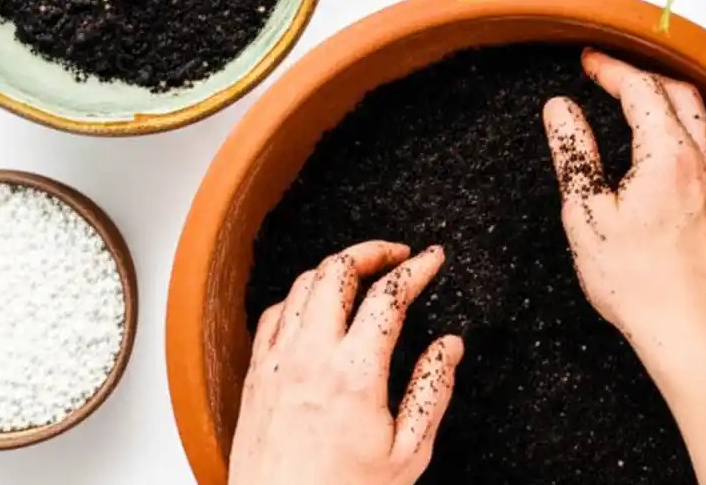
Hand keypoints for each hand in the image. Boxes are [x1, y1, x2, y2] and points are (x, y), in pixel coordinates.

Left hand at [229, 242, 463, 484]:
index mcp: (354, 374)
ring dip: (335, 269)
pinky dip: (299, 297)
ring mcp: (276, 362)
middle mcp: (309, 357)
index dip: (416, 268)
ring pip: (302, 284)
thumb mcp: (408, 454)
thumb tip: (450, 346)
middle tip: (397, 255)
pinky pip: (274, 314)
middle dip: (372, 251)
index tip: (433, 259)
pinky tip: (317, 308)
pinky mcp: (255, 375)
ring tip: (362, 274)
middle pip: (336, 271)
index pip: (388, 296)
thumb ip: (432, 391)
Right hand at [542, 49, 705, 354]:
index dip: (610, 69)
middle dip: (639, 75)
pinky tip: (653, 146)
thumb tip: (560, 110)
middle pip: (677, 92)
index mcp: (668, 157)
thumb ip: (574, 154)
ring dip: (661, 99)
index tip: (586, 63)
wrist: (691, 331)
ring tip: (627, 101)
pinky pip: (700, 145)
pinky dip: (675, 128)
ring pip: (695, 118)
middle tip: (605, 74)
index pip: (640, 90)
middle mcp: (700, 161)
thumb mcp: (587, 213)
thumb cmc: (639, 283)